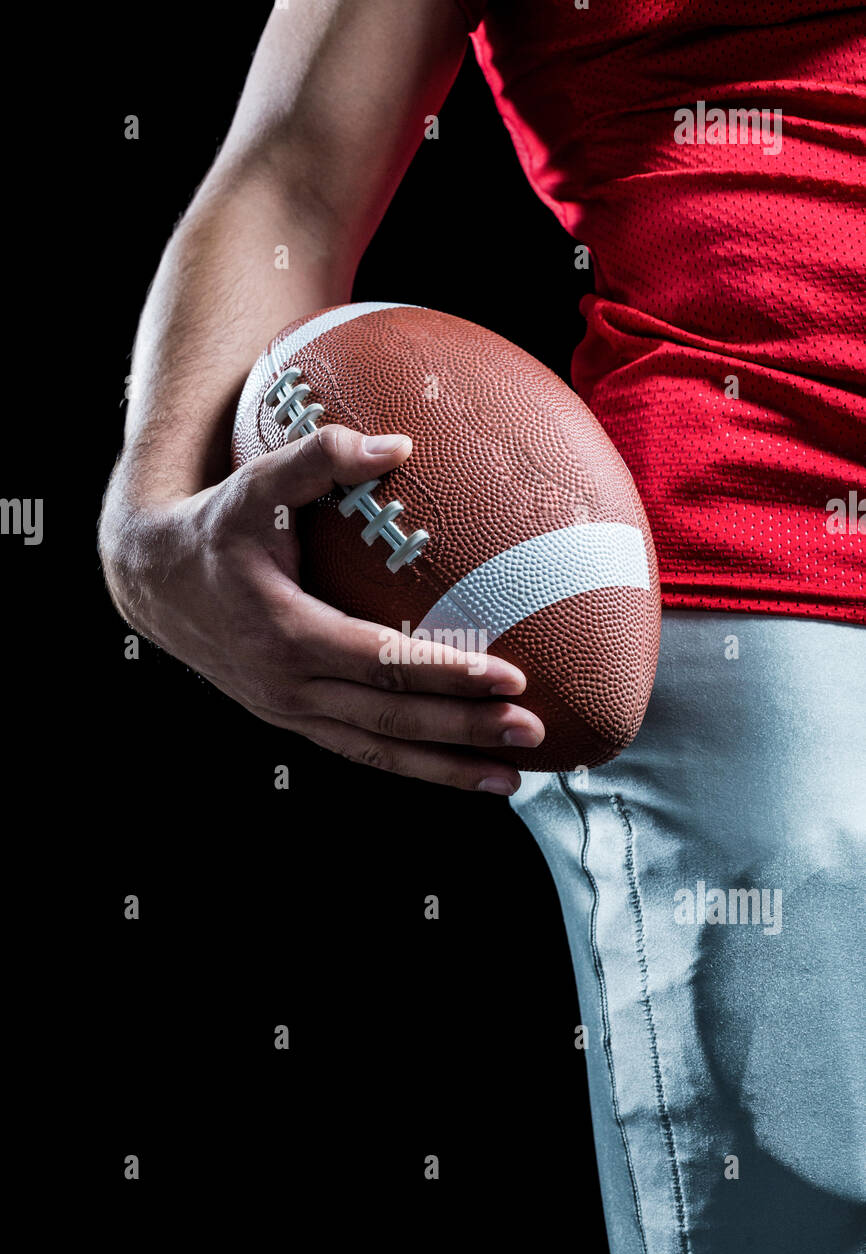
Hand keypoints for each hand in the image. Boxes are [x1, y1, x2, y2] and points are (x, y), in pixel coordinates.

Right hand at [100, 425, 544, 792]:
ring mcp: (289, 712)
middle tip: (531, 729)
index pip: (380, 661)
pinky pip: (362, 753)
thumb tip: (399, 443)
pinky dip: (414, 769)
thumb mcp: (256, 484)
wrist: (156, 585)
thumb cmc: (216, 527)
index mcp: (284, 631)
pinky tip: (464, 773)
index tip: (510, 677)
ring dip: (446, 769)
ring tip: (514, 778)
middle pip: (389, 719)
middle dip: (463, 728)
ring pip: (378, 752)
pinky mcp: (294, 722)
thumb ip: (320, 458)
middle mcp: (287, 686)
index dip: (445, 673)